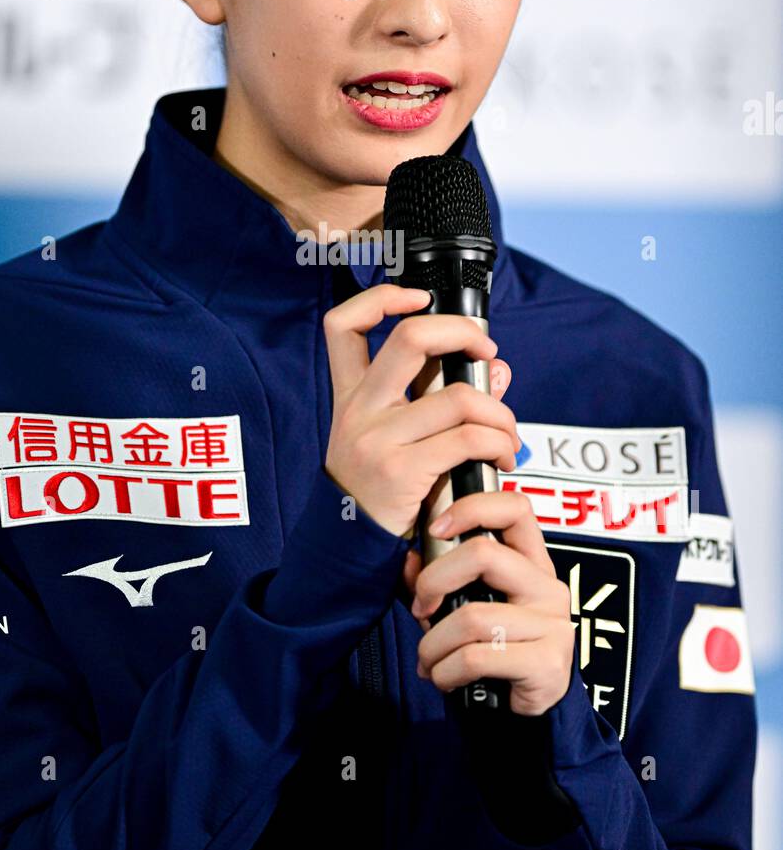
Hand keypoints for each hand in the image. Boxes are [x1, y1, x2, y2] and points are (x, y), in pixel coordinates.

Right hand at [323, 284, 518, 536]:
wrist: (347, 551)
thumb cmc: (380, 491)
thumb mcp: (396, 440)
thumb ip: (442, 401)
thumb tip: (497, 369)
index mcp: (350, 395)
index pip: (342, 324)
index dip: (380, 298)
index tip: (419, 299)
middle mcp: (358, 409)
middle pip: (411, 338)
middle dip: (464, 334)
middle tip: (486, 353)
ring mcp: (377, 438)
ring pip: (460, 396)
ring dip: (501, 413)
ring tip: (507, 435)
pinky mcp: (400, 471)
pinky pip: (467, 440)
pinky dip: (498, 445)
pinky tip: (501, 460)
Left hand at [402, 490, 574, 716]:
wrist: (517, 714)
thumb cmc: (490, 652)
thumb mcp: (460, 607)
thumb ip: (435, 581)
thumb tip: (408, 560)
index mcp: (531, 563)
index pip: (515, 507)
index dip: (472, 507)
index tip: (435, 529)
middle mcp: (547, 586)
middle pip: (482, 555)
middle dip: (433, 583)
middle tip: (421, 610)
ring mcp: (553, 624)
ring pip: (471, 616)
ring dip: (434, 644)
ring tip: (429, 660)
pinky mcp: (547, 663)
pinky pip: (476, 657)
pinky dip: (446, 672)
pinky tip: (444, 679)